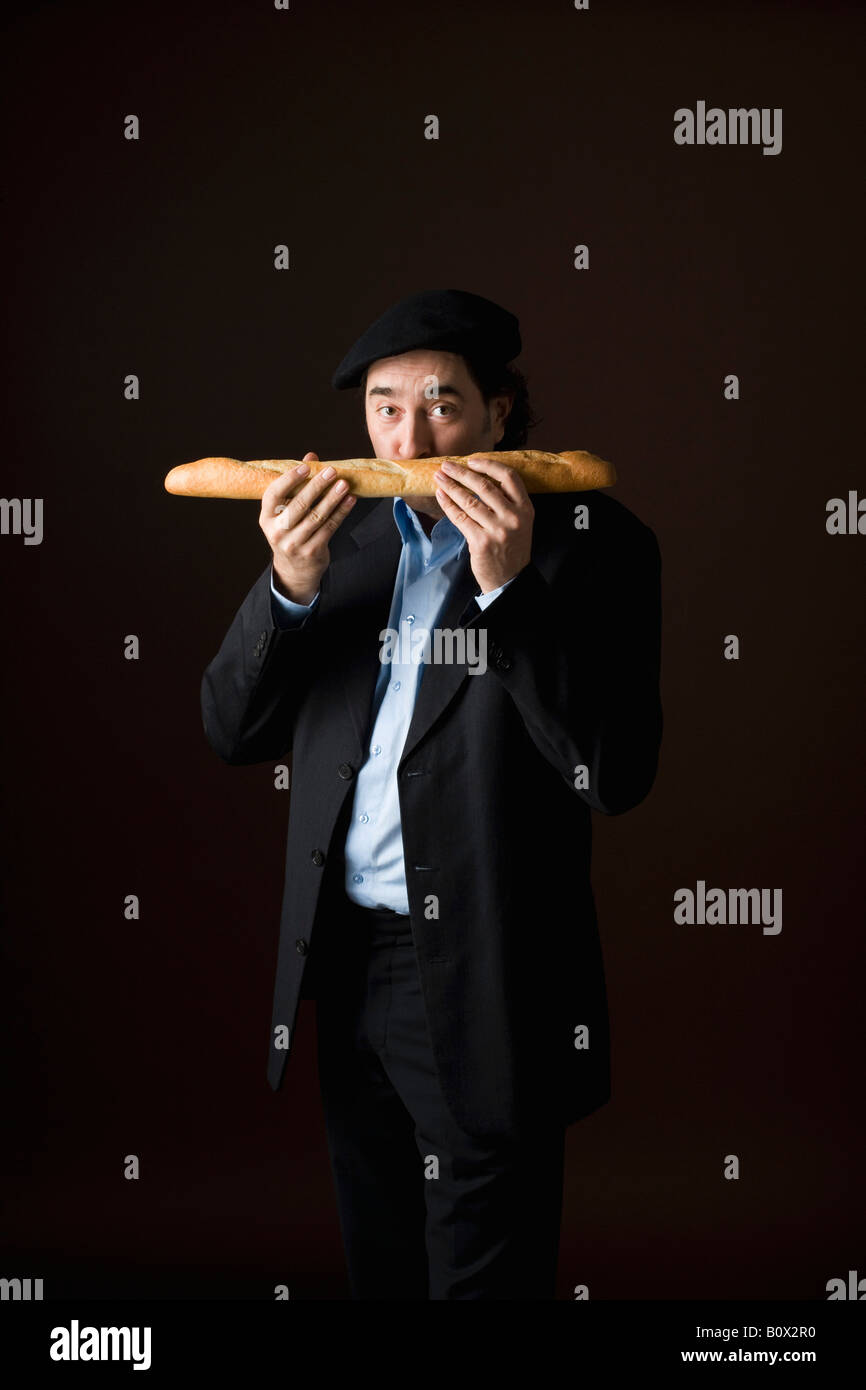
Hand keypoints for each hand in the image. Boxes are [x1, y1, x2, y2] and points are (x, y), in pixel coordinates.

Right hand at [259, 452, 355, 603]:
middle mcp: (277, 531)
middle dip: (317, 486)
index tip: (305, 467)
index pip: (274, 494)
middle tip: (332, 471)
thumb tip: (311, 456)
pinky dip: (341, 513)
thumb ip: (297, 485)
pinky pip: (329, 528)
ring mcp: (294, 543)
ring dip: (333, 499)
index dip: (289, 479)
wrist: (294, 570)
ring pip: (317, 516)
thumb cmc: (291, 531)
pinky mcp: (312, 551)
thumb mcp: (286, 512)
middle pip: (299, 505)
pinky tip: (350, 501)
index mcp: (267, 518)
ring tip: (345, 484)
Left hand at [434, 455, 533, 593]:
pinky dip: (448, 504)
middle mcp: (513, 517)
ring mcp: (497, 530)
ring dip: (451, 486)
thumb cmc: (511, 548)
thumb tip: (478, 477)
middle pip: (484, 486)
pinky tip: (441, 496)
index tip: (471, 461)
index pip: (509, 477)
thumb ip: (506, 502)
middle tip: (447, 465)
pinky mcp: (481, 541)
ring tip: (439, 478)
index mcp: (525, 508)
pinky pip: (460, 517)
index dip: (488, 465)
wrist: (510, 579)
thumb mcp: (519, 522)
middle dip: (461, 473)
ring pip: (469, 500)